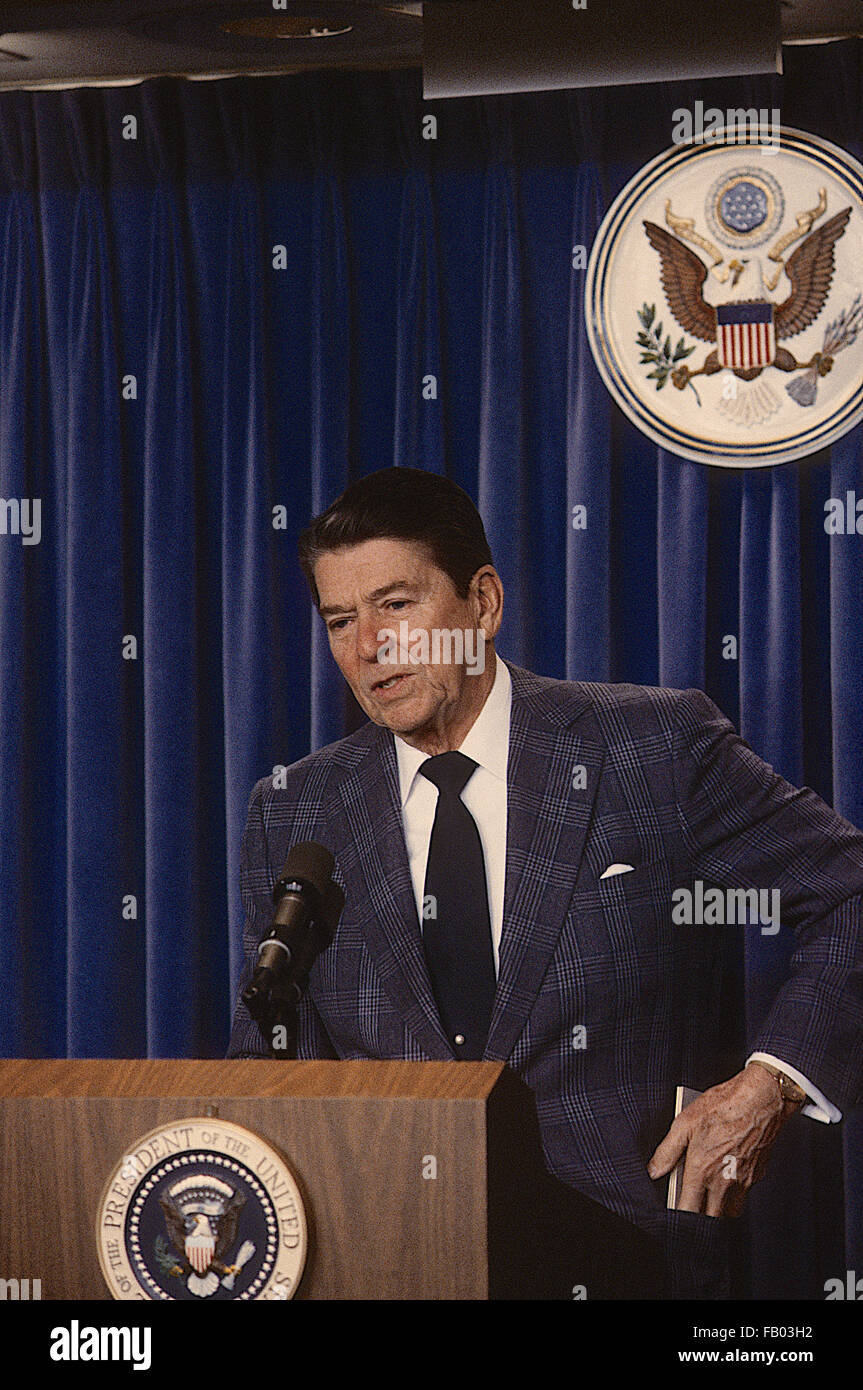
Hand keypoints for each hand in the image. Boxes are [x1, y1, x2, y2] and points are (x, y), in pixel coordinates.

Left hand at [647, 1064, 798, 1216]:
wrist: (761, 1100)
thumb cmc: (723, 1107)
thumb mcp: (685, 1123)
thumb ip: (667, 1151)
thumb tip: (654, 1171)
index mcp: (702, 1171)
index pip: (689, 1210)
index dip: (680, 1214)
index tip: (675, 1210)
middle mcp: (724, 1182)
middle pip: (711, 1217)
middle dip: (701, 1215)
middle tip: (693, 1202)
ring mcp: (744, 1181)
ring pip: (731, 1210)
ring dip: (720, 1207)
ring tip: (710, 1192)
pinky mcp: (757, 1174)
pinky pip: (744, 1193)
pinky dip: (736, 1192)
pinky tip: (728, 1174)